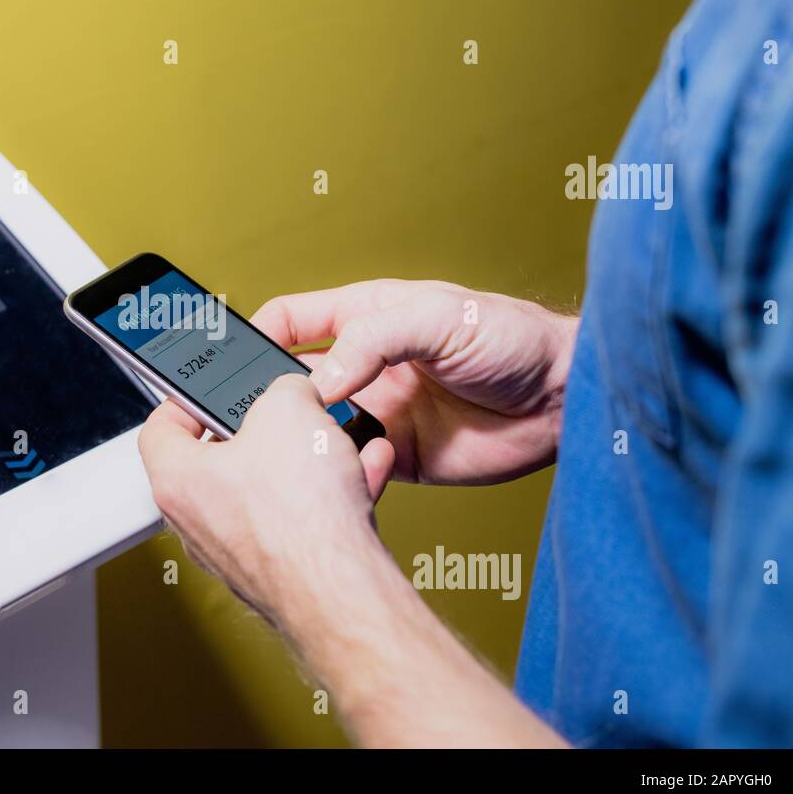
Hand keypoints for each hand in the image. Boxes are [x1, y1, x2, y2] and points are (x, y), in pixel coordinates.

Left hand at [138, 374, 393, 624]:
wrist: (340, 589)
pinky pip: (306, 519)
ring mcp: (240, 552)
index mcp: (177, 480)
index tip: (211, 389)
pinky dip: (336, 493)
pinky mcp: (281, 571)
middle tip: (292, 411)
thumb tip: (293, 393)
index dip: (186, 399)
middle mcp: (199, 522)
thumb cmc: (297, 514)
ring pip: (274, 488)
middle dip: (268, 429)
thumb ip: (283, 389)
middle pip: (226, 458)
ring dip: (313, 459)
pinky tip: (365, 472)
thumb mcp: (289, 409)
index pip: (161, 428)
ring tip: (342, 440)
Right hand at [251, 279, 577, 484]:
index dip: (255, 336)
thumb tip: (319, 379)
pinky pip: (350, 468)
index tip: (226, 362)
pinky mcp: (396, 457)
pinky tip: (340, 476)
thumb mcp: (439, 317)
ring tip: (286, 452)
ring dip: (299, 441)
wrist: (566, 402)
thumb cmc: (513, 338)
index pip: (291, 320)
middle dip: (263, 396)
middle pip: (291, 380)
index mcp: (365, 319)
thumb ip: (373, 340)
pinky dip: (337, 476)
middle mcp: (364, 366)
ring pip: (314, 429)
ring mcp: (377, 412)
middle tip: (242, 418)